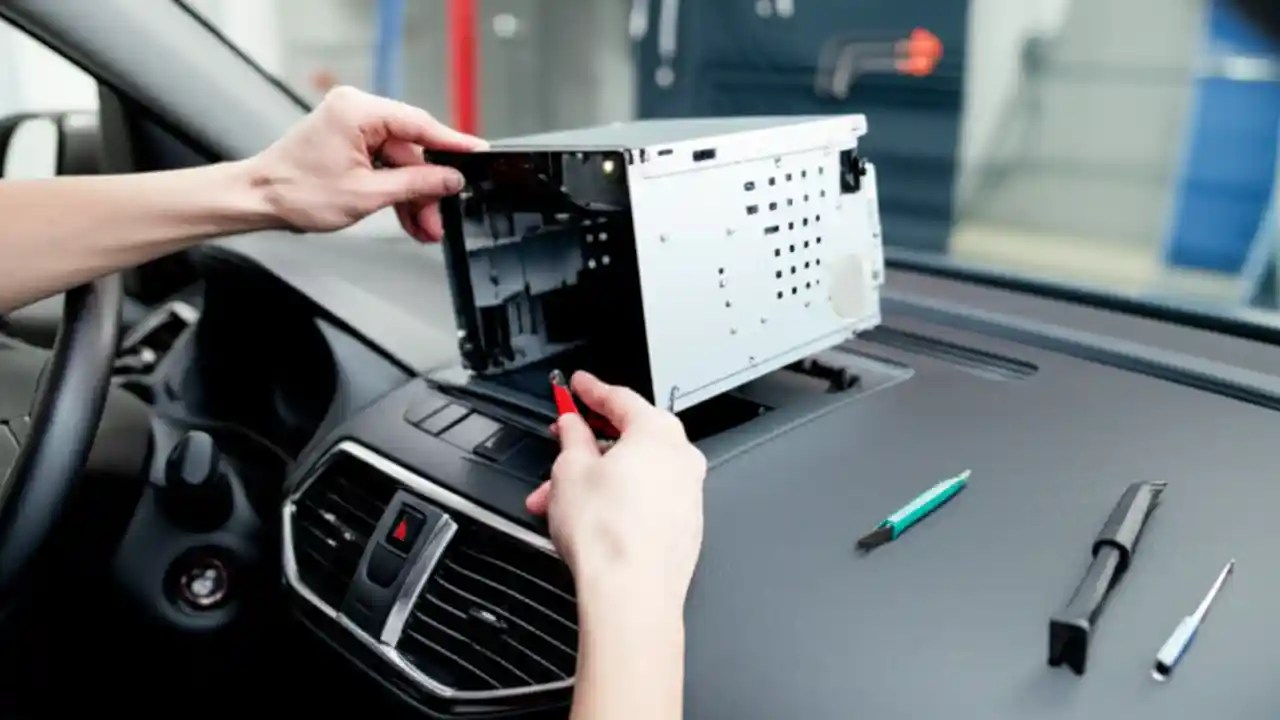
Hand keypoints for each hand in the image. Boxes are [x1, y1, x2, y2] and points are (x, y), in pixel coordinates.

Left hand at [249, 85, 485, 241]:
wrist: (259, 200)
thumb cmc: (295, 192)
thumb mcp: (367, 194)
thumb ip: (415, 184)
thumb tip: (450, 179)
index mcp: (358, 111)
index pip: (420, 124)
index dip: (452, 144)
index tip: (478, 153)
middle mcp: (356, 111)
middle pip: (411, 150)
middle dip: (426, 189)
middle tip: (440, 218)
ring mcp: (352, 127)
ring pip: (401, 163)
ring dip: (413, 197)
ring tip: (425, 228)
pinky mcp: (349, 144)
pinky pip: (385, 166)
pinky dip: (396, 192)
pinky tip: (410, 218)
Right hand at [526, 372, 706, 605]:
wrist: (632, 594)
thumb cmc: (608, 535)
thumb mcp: (570, 470)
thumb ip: (572, 438)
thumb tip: (573, 427)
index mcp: (658, 432)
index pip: (620, 397)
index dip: (590, 389)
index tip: (577, 385)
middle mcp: (682, 458)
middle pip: (628, 437)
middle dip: (587, 443)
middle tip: (561, 441)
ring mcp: (688, 494)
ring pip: (633, 473)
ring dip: (594, 479)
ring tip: (555, 498)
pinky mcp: (684, 525)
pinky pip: (645, 499)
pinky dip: (616, 500)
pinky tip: (586, 516)